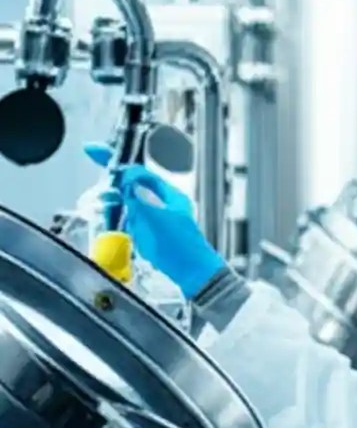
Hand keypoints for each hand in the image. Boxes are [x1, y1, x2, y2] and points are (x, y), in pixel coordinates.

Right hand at [83, 142, 224, 297]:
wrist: (193, 276)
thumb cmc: (183, 248)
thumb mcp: (160, 219)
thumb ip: (141, 197)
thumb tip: (127, 177)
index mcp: (168, 195)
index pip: (139, 172)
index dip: (116, 161)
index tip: (92, 151)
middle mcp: (159, 202)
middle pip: (129, 184)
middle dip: (111, 183)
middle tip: (100, 190)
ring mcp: (151, 217)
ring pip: (124, 200)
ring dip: (109, 200)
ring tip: (100, 205)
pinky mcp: (144, 231)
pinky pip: (123, 218)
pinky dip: (112, 216)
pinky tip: (104, 218)